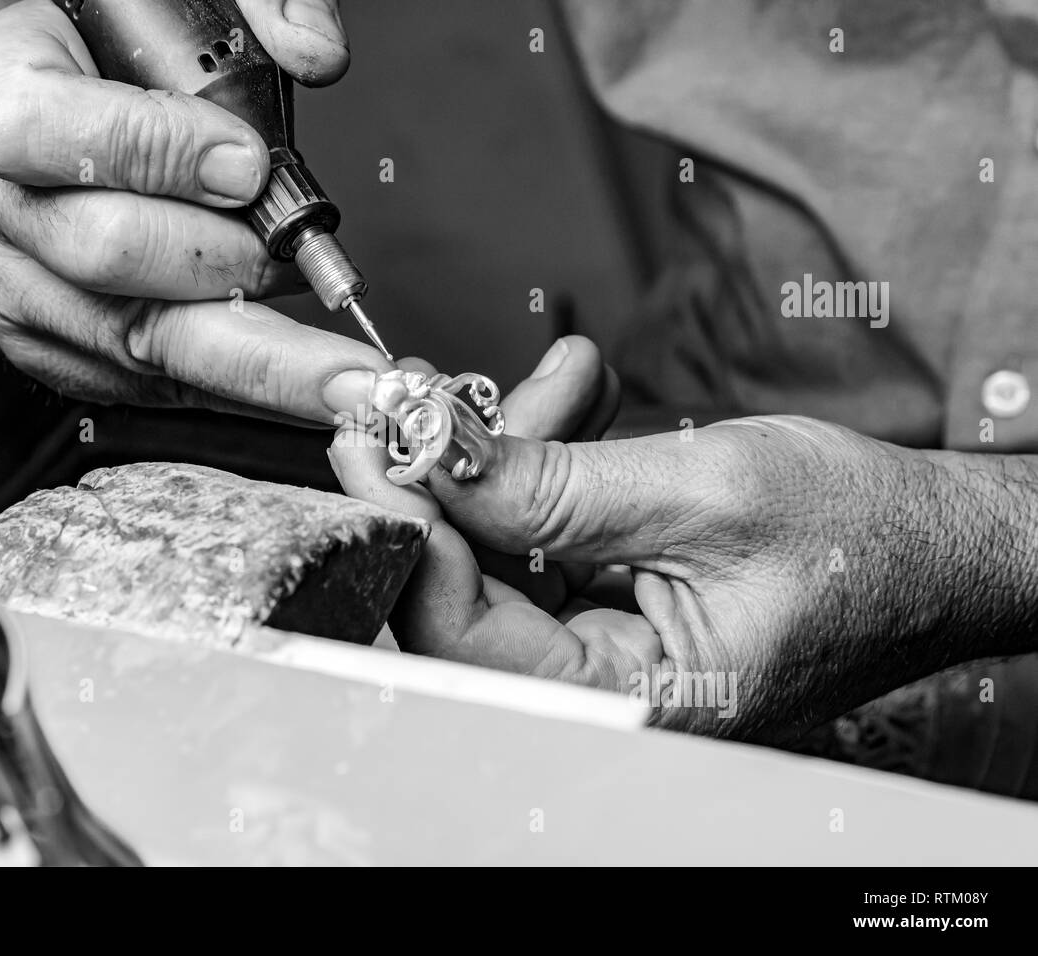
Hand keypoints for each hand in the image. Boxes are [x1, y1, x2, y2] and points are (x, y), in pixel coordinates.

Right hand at [0, 0, 386, 419]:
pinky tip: (286, 388)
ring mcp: (6, 281)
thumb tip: (318, 55)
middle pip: (101, 253)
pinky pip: (137, 384)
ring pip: (129, 336)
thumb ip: (258, 6)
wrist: (44, 105)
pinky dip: (224, 390)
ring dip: (246, 347)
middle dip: (228, 266)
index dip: (158, 152)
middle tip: (311, 272)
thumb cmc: (111, 58)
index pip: (48, 132)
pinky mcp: (39, 344)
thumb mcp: (176, 3)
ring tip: (328, 359)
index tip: (249, 166)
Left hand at [330, 339, 969, 740]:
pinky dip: (550, 465)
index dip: (410, 529)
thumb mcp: (704, 493)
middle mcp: (606, 693)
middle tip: (434, 398)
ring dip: (514, 456)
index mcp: (635, 705)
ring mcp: (603, 650)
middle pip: (467, 592)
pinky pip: (542, 537)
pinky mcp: (608, 605)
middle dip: (457, 481)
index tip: (372, 442)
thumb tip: (438, 462)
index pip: (464, 633)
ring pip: (500, 553)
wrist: (931, 541)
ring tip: (561, 382)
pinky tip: (576, 402)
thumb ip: (557, 487)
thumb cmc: (861, 539)